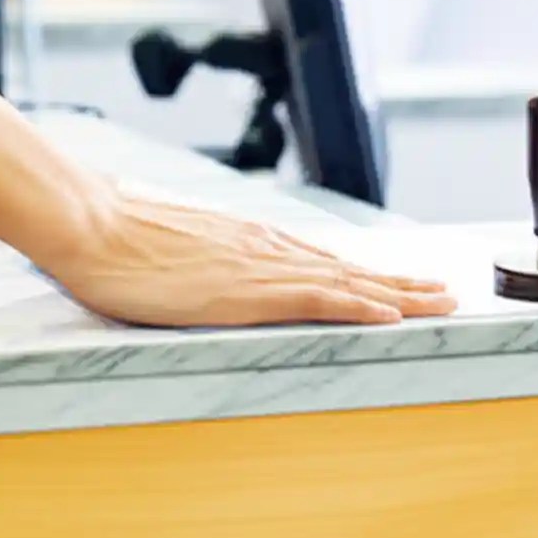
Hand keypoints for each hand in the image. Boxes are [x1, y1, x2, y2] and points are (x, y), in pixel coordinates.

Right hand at [38, 189, 457, 326]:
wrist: (91, 222)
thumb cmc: (118, 236)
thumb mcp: (174, 247)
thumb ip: (206, 259)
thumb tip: (213, 271)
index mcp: (251, 242)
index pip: (325, 263)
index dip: (369, 278)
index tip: (402, 286)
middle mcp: (268, 249)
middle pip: (350, 272)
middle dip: (402, 286)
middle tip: (446, 295)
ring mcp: (262, 266)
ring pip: (348, 283)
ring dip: (399, 295)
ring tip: (440, 303)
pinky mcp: (250, 287)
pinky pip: (319, 300)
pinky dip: (360, 308)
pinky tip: (391, 316)